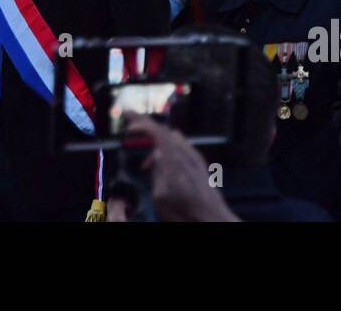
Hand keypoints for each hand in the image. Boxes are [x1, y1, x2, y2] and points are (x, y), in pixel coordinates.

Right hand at [122, 113, 238, 221]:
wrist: (213, 221)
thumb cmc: (185, 213)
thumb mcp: (160, 196)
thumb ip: (157, 171)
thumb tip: (155, 157)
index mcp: (175, 159)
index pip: (156, 130)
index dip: (140, 122)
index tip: (127, 119)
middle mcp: (187, 154)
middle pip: (165, 131)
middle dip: (147, 128)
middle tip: (131, 127)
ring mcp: (195, 158)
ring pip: (173, 139)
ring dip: (157, 142)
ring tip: (145, 162)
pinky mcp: (200, 166)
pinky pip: (181, 148)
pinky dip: (167, 150)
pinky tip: (161, 167)